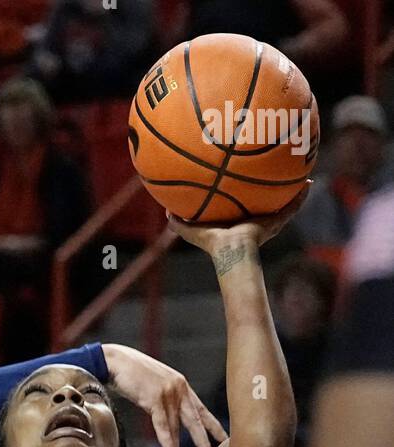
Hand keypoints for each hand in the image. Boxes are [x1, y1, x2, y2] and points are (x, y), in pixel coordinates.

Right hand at [102, 342, 226, 446]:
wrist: (113, 359)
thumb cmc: (129, 371)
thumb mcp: (154, 384)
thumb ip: (164, 399)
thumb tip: (167, 418)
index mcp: (181, 385)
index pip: (202, 410)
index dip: (213, 427)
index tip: (224, 440)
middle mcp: (179, 389)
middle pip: (196, 421)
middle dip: (205, 443)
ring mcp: (168, 393)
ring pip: (177, 428)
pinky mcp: (154, 398)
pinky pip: (163, 426)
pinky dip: (168, 444)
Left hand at [167, 184, 310, 254]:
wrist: (231, 252)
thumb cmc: (213, 244)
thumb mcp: (193, 230)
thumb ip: (179, 222)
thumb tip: (166, 212)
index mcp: (237, 220)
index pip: (242, 202)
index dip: (245, 191)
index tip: (247, 177)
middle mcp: (254, 219)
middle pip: (265, 200)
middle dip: (270, 186)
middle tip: (277, 167)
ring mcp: (267, 221)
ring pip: (282, 202)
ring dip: (291, 189)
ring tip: (301, 171)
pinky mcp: (276, 221)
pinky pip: (291, 208)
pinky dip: (300, 198)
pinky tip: (308, 183)